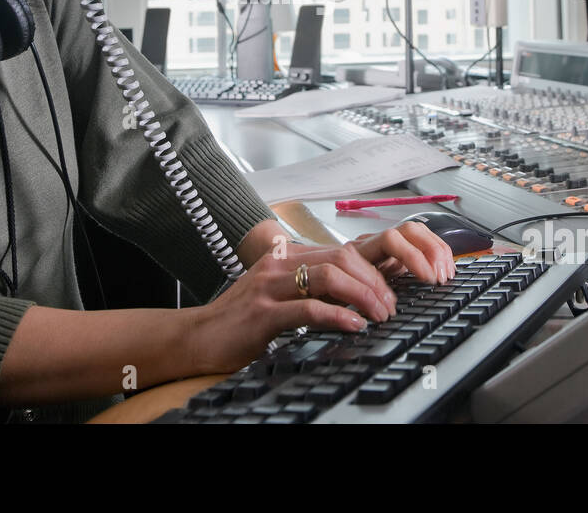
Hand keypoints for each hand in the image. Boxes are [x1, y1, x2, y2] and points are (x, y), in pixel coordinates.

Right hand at [184, 221, 454, 375]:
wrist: (197, 336)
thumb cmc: (239, 320)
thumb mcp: (278, 295)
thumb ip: (309, 289)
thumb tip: (354, 295)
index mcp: (285, 257)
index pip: (341, 251)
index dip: (371, 269)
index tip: (388, 293)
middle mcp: (279, 264)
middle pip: (341, 257)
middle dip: (373, 281)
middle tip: (389, 306)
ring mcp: (269, 286)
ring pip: (329, 277)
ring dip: (363, 296)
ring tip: (379, 315)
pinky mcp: (262, 313)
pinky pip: (308, 308)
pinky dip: (338, 316)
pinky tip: (354, 326)